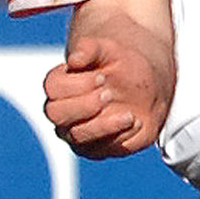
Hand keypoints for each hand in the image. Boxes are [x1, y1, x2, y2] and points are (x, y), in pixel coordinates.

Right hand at [43, 29, 168, 158]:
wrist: (146, 82)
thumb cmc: (120, 63)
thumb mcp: (108, 49)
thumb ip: (90, 48)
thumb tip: (75, 60)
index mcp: (59, 86)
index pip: (53, 88)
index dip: (77, 83)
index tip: (103, 76)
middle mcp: (63, 113)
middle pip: (57, 114)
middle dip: (84, 104)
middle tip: (109, 93)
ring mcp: (77, 133)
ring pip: (78, 137)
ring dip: (103, 125)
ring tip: (128, 114)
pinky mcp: (98, 149)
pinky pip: (102, 150)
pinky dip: (121, 137)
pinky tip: (136, 122)